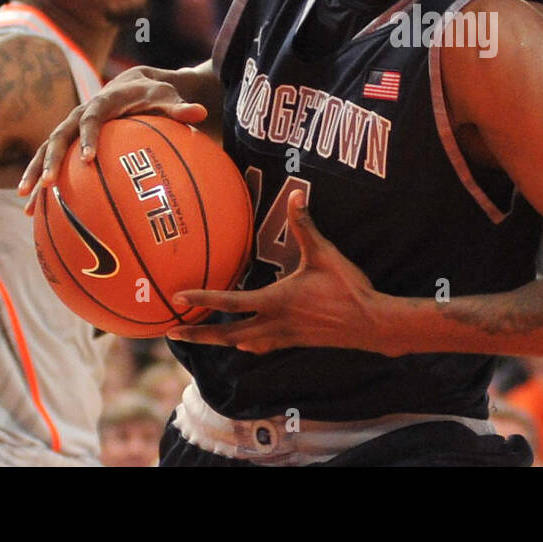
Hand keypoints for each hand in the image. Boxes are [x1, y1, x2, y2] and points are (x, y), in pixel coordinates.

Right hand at [18, 69, 207, 212]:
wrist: (132, 84)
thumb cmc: (154, 95)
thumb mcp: (168, 98)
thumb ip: (180, 108)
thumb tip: (200, 113)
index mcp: (103, 101)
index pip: (92, 118)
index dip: (88, 137)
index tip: (88, 159)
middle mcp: (80, 114)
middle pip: (59, 136)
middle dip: (52, 160)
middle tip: (48, 184)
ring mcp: (70, 127)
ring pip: (46, 149)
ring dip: (35, 173)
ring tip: (25, 200)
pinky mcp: (67, 140)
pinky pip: (49, 160)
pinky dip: (39, 180)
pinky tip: (31, 210)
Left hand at [166, 191, 391, 354]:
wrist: (371, 324)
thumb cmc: (347, 288)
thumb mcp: (324, 253)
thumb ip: (305, 225)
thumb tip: (295, 194)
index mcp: (275, 301)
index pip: (230, 302)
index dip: (201, 300)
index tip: (177, 299)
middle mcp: (274, 324)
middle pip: (226, 335)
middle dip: (198, 336)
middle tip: (172, 333)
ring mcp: (284, 337)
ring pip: (242, 344)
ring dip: (219, 342)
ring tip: (201, 337)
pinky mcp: (295, 343)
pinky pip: (261, 347)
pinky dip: (245, 344)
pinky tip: (244, 342)